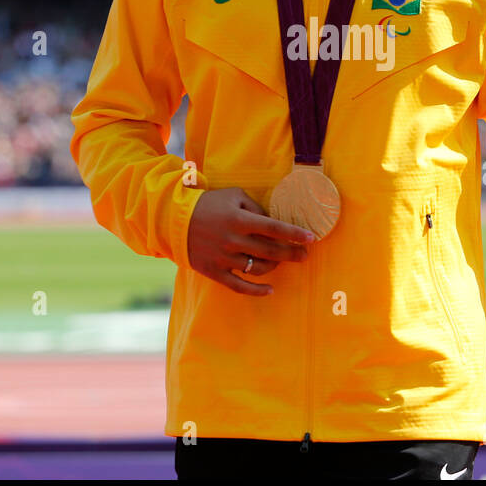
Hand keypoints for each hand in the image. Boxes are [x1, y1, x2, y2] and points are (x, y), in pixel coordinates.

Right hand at [187, 187, 314, 295]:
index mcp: (239, 219)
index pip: (275, 228)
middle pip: (271, 251)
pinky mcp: (215, 272)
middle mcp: (233, 240)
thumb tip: (274, 223)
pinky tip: (270, 290)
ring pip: (259, 268)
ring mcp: (224, 258)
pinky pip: (240, 286)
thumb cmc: (208, 204)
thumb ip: (256, 207)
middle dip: (292, 253)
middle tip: (304, 254)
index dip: (295, 234)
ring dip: (275, 266)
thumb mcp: (234, 195)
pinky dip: (257, 290)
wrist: (174, 220)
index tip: (311, 238)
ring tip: (281, 261)